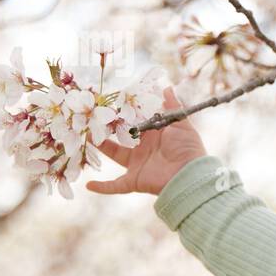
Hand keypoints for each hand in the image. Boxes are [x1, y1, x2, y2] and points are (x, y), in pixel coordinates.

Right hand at [87, 86, 208, 195]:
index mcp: (154, 135)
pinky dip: (102, 187)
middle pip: (121, 137)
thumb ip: (172, 106)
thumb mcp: (181, 124)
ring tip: (85, 136)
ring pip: (114, 155)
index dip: (124, 113)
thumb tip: (166, 87)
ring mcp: (137, 165)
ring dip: (101, 147)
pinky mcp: (134, 181)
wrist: (190, 174)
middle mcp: (144, 149)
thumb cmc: (188, 148)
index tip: (110, 102)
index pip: (135, 121)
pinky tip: (88, 185)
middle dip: (108, 127)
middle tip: (93, 115)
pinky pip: (115, 186)